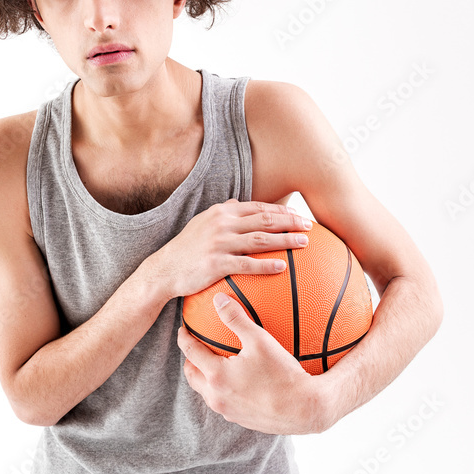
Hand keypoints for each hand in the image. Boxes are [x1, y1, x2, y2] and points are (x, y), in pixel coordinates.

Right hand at [150, 198, 310, 298]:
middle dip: (290, 222)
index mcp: (222, 213)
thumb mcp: (202, 223)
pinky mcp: (216, 264)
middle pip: (265, 220)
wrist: (164, 269)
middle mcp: (222, 224)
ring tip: (304, 244)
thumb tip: (237, 203)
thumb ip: (222, 213)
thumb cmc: (186, 248)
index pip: (259, 208)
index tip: (300, 217)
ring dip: (285, 241)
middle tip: (310, 227)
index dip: (282, 211)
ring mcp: (219, 243)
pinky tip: (283, 267)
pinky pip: (247, 265)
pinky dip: (266, 265)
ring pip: (260, 240)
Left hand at [178, 292, 329, 434]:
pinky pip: (223, 401)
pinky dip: (221, 388)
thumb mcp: (259, 340)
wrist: (303, 409)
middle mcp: (217, 396)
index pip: (191, 352)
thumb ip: (236, 318)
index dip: (184, 338)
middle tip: (194, 347)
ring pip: (206, 391)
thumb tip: (218, 299)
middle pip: (192, 376)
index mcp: (217, 375)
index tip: (183, 329)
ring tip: (212, 363)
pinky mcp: (240, 419)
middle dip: (190, 360)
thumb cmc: (282, 373)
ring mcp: (227, 411)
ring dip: (204, 376)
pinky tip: (236, 380)